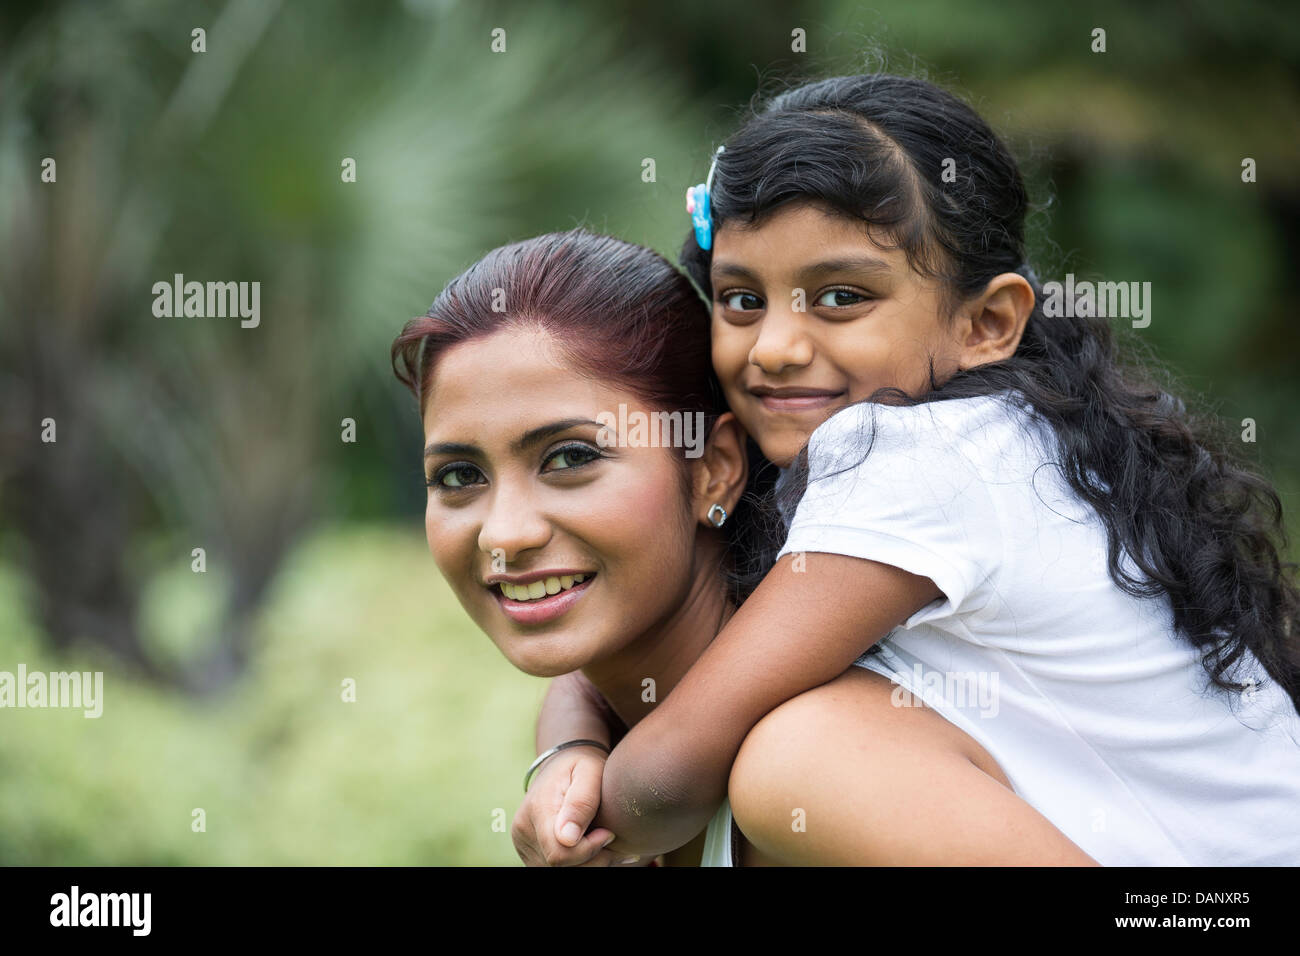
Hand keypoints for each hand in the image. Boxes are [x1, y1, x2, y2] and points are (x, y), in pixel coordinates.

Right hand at [512, 745, 643, 866]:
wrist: (562, 764)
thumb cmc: (581, 765)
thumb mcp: (589, 771)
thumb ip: (581, 802)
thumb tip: (568, 838)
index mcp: (537, 809)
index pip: (559, 852)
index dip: (589, 850)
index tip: (609, 832)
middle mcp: (523, 829)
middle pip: (560, 866)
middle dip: (593, 858)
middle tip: (612, 838)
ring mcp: (523, 843)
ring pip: (558, 871)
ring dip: (588, 863)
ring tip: (606, 842)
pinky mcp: (530, 852)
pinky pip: (554, 869)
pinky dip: (579, 863)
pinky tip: (595, 849)